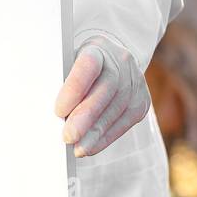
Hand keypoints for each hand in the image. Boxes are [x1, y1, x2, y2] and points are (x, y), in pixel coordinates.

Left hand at [54, 34, 150, 157]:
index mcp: (97, 48)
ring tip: (78, 148)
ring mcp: (135, 81)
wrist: (111, 60)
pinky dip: (106, 137)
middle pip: (106, 89)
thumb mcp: (68, 65)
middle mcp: (120, 61)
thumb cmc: (79, 68)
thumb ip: (60, 83)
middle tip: (68, 137)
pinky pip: (125, 122)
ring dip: (96, 133)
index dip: (75, 88)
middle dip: (86, 117)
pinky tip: (91, 147)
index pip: (88, 65)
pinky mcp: (142, 101)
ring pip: (117, 109)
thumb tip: (54, 115)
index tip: (58, 110)